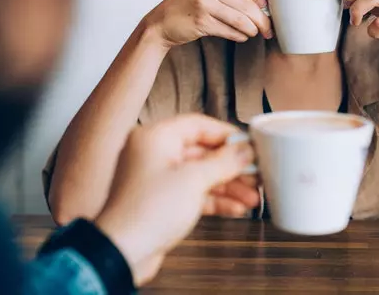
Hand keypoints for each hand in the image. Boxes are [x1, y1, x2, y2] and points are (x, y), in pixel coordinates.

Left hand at [95, 114, 258, 285]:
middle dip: (232, 166)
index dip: (227, 135)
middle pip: (202, 152)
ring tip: (253, 197)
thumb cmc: (148, 211)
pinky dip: (214, 199)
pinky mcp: (161, 202)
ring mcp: (156, 179)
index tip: (250, 145)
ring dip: (227, 186)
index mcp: (155, 137)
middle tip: (256, 173)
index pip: (198, 124)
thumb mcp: (194, 180)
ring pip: (200, 175)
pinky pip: (193, 193)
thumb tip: (245, 150)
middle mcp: (153, 153)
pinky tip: (236, 208)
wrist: (122, 253)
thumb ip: (224, 162)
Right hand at [147, 0, 272, 47]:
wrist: (162, 22)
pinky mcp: (201, 23)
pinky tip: (240, 36)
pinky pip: (230, 31)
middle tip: (268, 29)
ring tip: (254, 33)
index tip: (263, 4)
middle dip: (262, 20)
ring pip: (241, 20)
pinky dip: (240, 36)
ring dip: (252, 30)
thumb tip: (264, 6)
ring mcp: (203, 4)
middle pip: (246, 4)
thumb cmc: (190, 6)